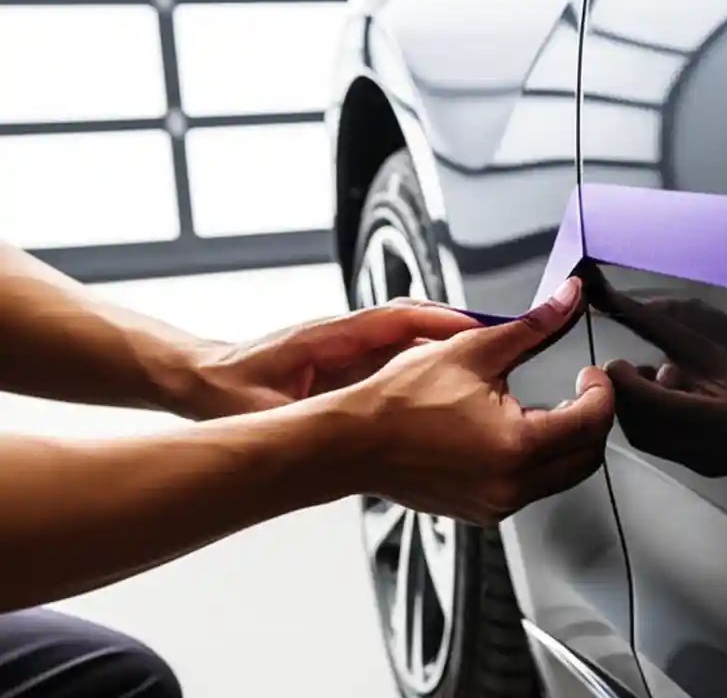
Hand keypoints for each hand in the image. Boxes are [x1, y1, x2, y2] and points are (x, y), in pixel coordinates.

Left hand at [184, 297, 482, 418]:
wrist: (204, 383)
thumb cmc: (228, 393)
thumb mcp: (264, 410)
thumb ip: (301, 415)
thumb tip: (337, 423)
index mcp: (329, 339)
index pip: (397, 319)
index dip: (442, 323)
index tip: (478, 330)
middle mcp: (348, 336)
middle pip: (419, 322)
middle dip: (463, 329)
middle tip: (506, 339)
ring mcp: (354, 347)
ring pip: (416, 336)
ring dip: (454, 343)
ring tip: (494, 358)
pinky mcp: (354, 362)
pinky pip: (405, 354)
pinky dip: (436, 360)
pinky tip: (459, 382)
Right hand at [333, 278, 615, 524]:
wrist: (352, 442)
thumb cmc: (401, 399)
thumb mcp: (473, 350)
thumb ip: (532, 327)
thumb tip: (568, 299)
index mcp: (519, 446)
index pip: (593, 420)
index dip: (601, 391)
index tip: (590, 372)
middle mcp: (513, 486)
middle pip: (587, 455)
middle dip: (591, 419)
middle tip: (579, 388)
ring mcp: (497, 504)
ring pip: (562, 475)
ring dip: (566, 441)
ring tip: (546, 406)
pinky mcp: (482, 511)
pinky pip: (530, 488)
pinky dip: (537, 460)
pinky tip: (515, 431)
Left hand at [595, 286, 726, 476]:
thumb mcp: (697, 344)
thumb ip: (651, 325)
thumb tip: (606, 296)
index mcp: (726, 417)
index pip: (657, 405)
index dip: (626, 384)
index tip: (616, 362)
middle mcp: (718, 449)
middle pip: (645, 426)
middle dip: (626, 395)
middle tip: (628, 370)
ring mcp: (708, 465)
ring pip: (645, 439)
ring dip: (632, 407)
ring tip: (650, 383)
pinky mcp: (699, 471)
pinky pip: (654, 446)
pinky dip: (644, 420)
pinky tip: (658, 402)